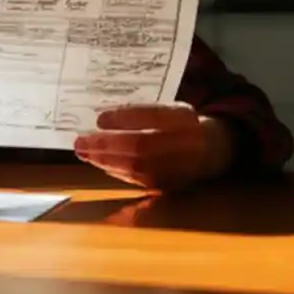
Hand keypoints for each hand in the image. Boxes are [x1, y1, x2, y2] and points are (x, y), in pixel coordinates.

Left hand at [73, 102, 233, 190]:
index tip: (99, 119)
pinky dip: (115, 170)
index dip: (124, 119)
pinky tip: (100, 163)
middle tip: (81, 142)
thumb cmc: (179, 125)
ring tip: (84, 152)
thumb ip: (141, 112)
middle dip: (106, 145)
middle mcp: (185, 143)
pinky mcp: (170, 184)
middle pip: (141, 145)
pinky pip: (138, 179)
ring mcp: (179, 166)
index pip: (152, 116)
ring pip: (138, 166)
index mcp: (183, 117)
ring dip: (105, 160)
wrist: (212, 150)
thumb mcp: (167, 108)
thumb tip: (102, 118)